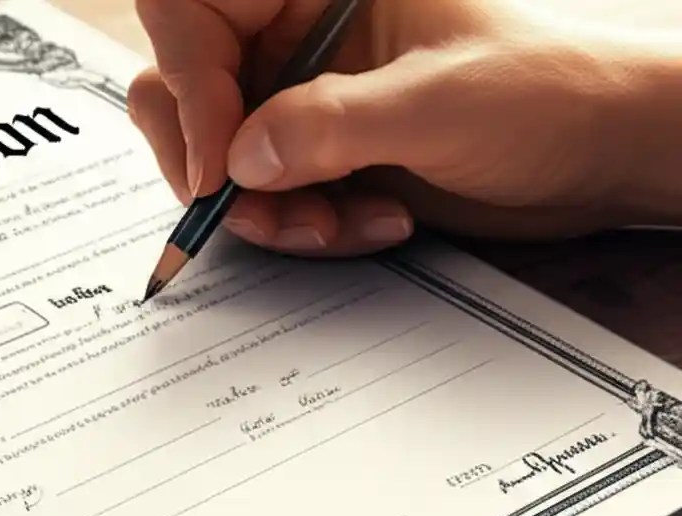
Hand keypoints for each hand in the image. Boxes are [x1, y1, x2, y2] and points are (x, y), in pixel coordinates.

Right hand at [128, 0, 681, 254]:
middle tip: (254, 209)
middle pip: (184, 85)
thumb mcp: (442, 103)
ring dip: (261, 207)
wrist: (598, 156)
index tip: (219, 162)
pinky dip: (295, 223)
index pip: (194, 11)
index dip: (189, 82)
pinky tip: (365, 224)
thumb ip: (333, 124)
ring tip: (331, 228)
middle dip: (211, 159)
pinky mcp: (314, 152)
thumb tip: (239, 158)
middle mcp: (297, 34)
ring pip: (215, 151)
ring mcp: (301, 95)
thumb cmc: (547, 95)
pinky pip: (258, 193)